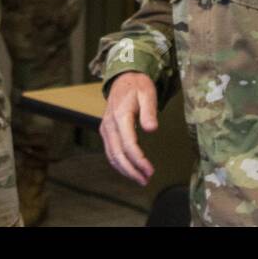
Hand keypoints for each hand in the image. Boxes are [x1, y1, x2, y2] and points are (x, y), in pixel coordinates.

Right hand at [100, 71, 156, 185]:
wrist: (124, 78)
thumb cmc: (138, 86)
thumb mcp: (148, 94)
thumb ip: (149, 112)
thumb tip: (152, 129)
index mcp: (120, 115)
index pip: (128, 144)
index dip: (139, 160)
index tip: (150, 170)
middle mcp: (109, 124)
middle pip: (118, 154)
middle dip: (132, 170)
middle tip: (146, 180)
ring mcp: (106, 128)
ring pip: (112, 155)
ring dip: (125, 170)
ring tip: (140, 179)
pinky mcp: (106, 131)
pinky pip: (110, 151)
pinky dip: (119, 163)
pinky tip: (130, 169)